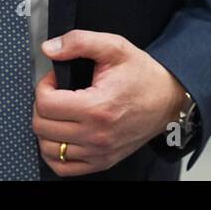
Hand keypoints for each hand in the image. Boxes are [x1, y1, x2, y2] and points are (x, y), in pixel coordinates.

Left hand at [33, 30, 186, 175]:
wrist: (169, 100)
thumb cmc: (143, 75)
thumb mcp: (114, 47)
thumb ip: (79, 42)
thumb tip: (49, 48)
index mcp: (97, 107)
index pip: (46, 104)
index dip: (43, 86)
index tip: (55, 79)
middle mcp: (96, 134)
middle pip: (42, 126)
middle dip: (41, 105)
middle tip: (55, 93)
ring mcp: (99, 152)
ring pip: (48, 149)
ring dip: (45, 128)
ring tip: (59, 112)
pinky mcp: (102, 162)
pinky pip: (63, 167)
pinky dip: (54, 153)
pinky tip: (60, 135)